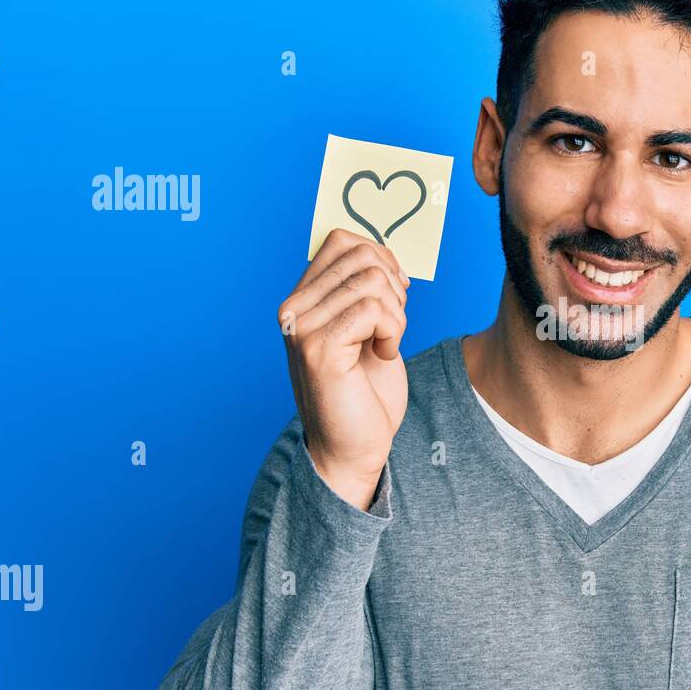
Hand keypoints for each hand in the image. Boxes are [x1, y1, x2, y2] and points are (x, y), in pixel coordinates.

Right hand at [277, 228, 410, 509]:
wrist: (353, 448)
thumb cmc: (364, 393)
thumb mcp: (367, 329)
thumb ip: (364, 291)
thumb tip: (384, 254)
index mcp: (302, 299)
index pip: (342, 241)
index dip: (381, 258)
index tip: (395, 294)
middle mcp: (293, 308)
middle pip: (362, 255)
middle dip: (394, 286)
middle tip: (392, 325)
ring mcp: (301, 327)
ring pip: (372, 280)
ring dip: (397, 313)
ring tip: (385, 344)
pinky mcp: (318, 348)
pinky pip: (374, 309)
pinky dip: (394, 331)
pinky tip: (384, 355)